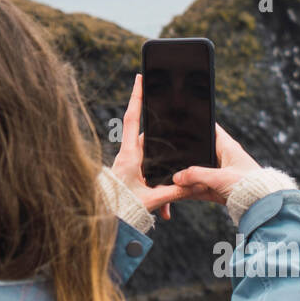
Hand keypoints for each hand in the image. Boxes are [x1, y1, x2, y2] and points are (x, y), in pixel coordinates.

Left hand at [111, 73, 190, 218]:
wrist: (105, 223)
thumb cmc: (122, 209)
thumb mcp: (151, 200)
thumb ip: (174, 192)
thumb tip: (194, 185)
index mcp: (129, 155)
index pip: (131, 118)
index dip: (136, 97)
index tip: (139, 77)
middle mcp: (128, 157)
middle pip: (151, 142)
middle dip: (167, 153)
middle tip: (178, 155)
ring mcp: (129, 166)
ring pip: (152, 164)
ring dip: (162, 181)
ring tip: (166, 206)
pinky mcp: (131, 177)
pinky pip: (149, 177)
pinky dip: (158, 192)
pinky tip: (163, 211)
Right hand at [171, 123, 261, 204]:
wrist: (262, 205)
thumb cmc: (248, 186)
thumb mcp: (219, 178)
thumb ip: (196, 175)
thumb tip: (177, 177)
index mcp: (228, 147)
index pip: (211, 128)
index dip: (199, 123)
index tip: (183, 121)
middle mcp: (223, 158)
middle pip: (199, 153)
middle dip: (185, 156)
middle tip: (169, 155)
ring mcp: (220, 174)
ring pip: (198, 172)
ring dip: (186, 177)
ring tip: (169, 179)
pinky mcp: (218, 189)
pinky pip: (199, 187)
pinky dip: (190, 190)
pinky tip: (177, 191)